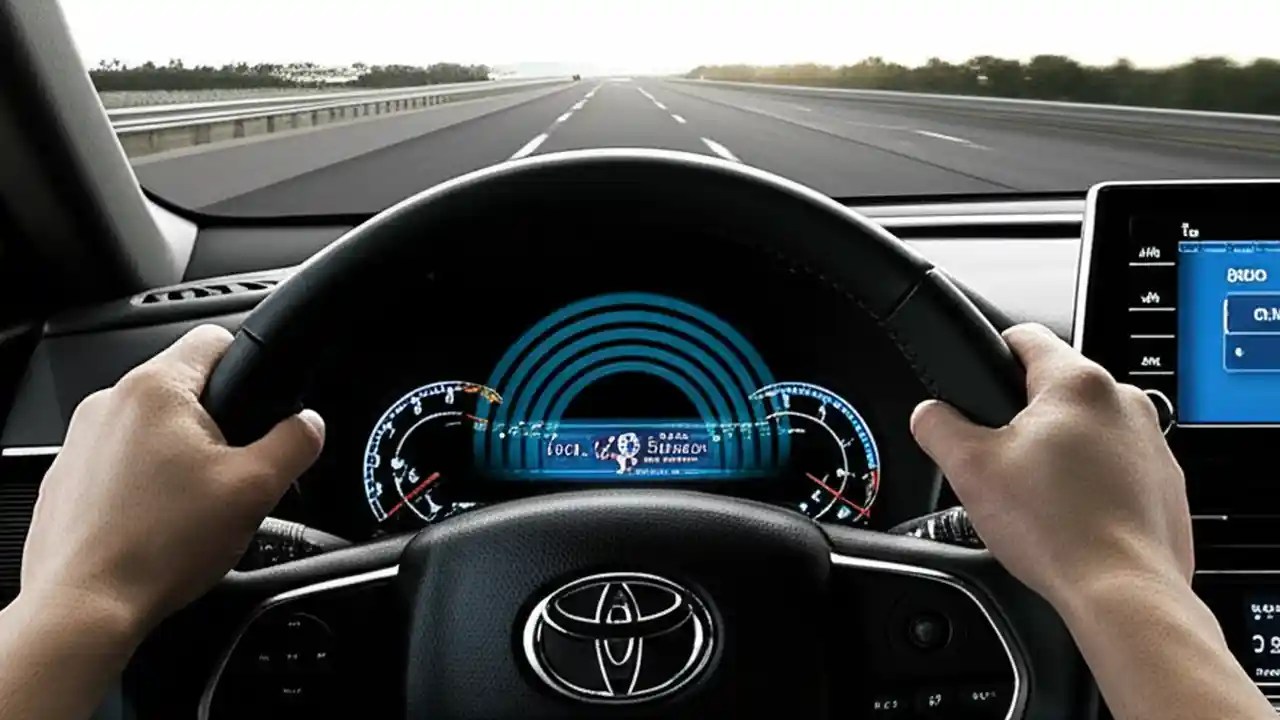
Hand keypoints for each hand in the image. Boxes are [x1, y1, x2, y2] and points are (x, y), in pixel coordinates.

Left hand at [20, 325, 324, 637]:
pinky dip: (144, 485)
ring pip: (154, 429)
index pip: (215, 338)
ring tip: (194, 507)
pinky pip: (121, 464)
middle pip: (186, 390)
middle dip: (217, 426)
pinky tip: (160, 524)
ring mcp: (81, 441)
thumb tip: (310, 425)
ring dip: (180, 456)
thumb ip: (295, 444)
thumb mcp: (256, 490)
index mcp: (156, 389)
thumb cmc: (158, 547)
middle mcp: (110, 403)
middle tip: (232, 474)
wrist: (86, 606)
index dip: (251, 364)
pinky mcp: (68, 478)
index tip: (260, 402)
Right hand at [909, 323, 1191, 607]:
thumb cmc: (1057, 529)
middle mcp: (1125, 401)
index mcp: (1077, 382)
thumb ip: (937, 426)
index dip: (991, 353)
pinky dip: (1091, 485)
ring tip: (1037, 498)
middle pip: (1055, 390)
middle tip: (1001, 462)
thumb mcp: (969, 469)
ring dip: (1060, 452)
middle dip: (1023, 420)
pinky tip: (1069, 517)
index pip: (1025, 336)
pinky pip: (1117, 468)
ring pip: (1087, 430)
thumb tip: (928, 415)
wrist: (1122, 592)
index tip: (979, 382)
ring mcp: (1153, 442)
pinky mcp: (1164, 483)